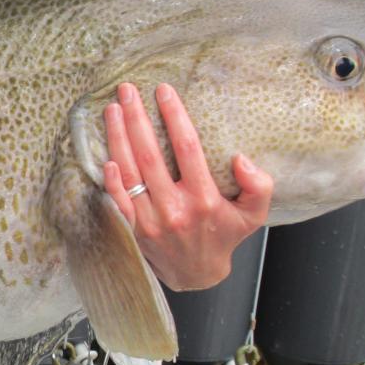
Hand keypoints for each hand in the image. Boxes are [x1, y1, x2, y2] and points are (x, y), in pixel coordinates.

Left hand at [101, 82, 272, 290]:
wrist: (197, 275)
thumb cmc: (224, 236)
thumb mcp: (253, 214)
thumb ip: (258, 186)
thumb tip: (240, 158)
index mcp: (203, 199)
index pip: (186, 148)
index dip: (174, 116)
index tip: (164, 91)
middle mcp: (174, 208)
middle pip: (150, 155)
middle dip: (137, 118)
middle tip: (128, 90)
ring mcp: (150, 221)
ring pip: (130, 173)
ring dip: (117, 138)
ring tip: (112, 109)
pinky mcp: (133, 231)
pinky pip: (117, 201)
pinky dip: (111, 179)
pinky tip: (105, 155)